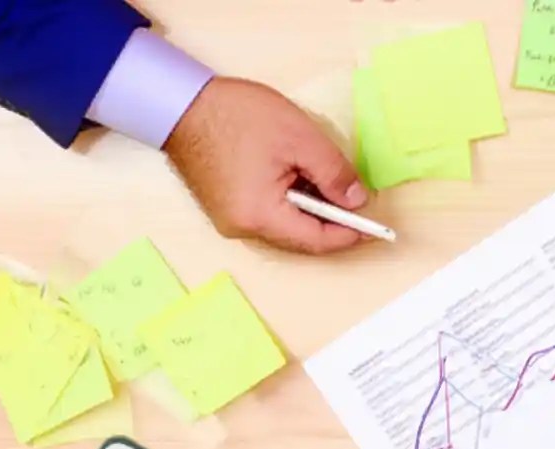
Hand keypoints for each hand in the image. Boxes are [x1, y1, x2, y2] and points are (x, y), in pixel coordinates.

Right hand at [165, 77, 368, 254]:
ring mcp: (230, 220)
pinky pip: (267, 214)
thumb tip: (356, 201)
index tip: (374, 226)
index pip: (316, 241)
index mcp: (260, 216)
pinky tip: (298, 179)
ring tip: (327, 182)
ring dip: (310, 210)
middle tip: (356, 200)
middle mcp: (242, 228)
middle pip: (301, 238)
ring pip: (285, 226)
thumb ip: (335, 173)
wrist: (180, 102)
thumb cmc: (236, 116)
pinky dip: (289, 203)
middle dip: (332, 221)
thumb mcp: (300, 138)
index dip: (350, 234)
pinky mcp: (225, 208)